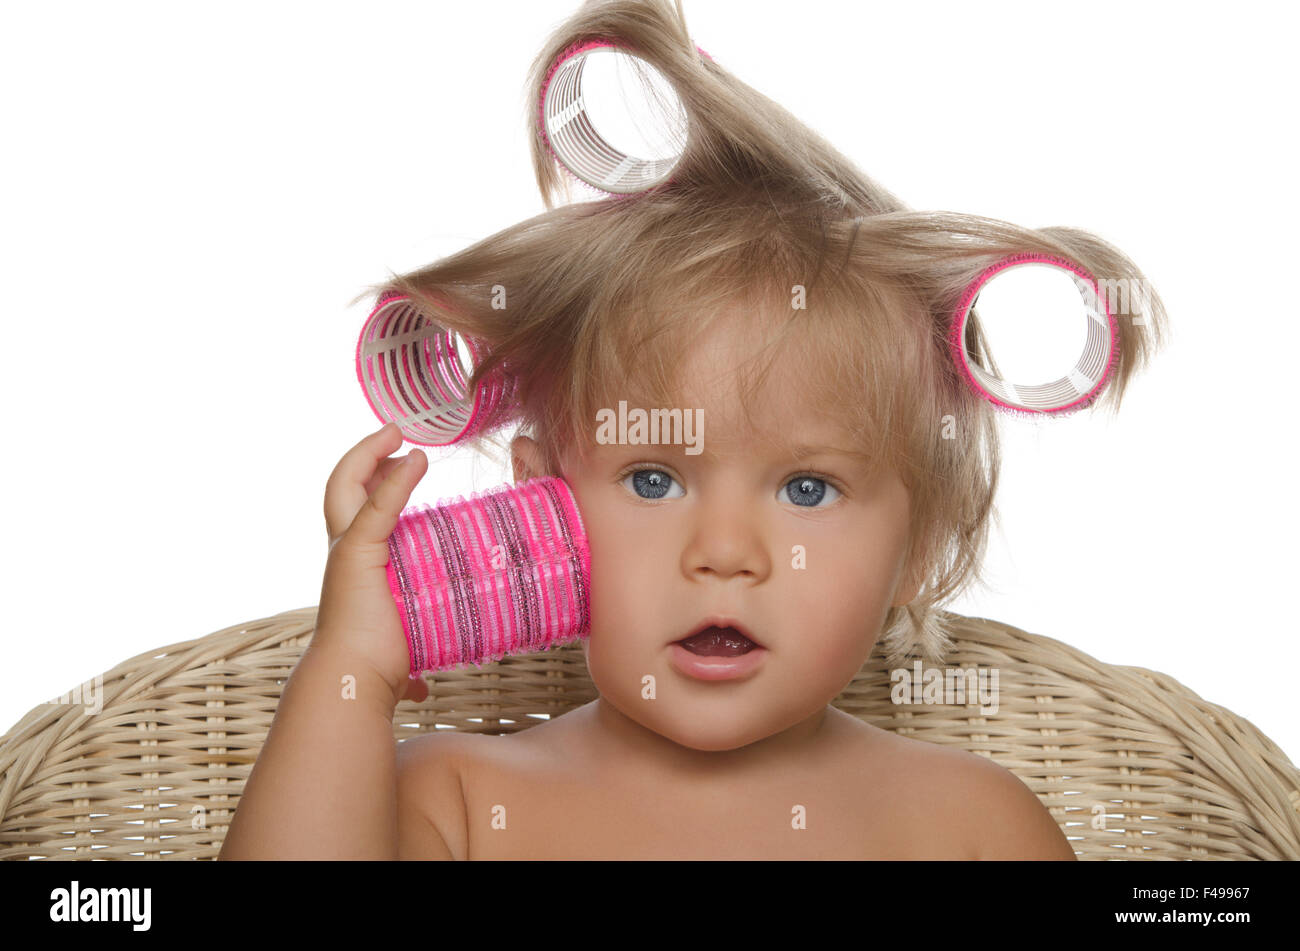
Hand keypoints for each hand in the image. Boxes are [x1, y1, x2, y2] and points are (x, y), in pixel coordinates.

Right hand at [313, 421, 429, 706]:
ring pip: (347, 486)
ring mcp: (346, 550)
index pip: (354, 509)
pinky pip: (377, 508)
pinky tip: (415, 461)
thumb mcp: (399, 651)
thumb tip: (421, 690)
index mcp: (353, 565)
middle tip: (396, 438)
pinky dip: (395, 482)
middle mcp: (342, 552)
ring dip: (372, 456)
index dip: (373, 480)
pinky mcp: (357, 554)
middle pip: (341, 486)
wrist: (354, 680)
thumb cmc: (375, 670)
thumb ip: (410, 665)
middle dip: (365, 457)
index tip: (404, 461)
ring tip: (399, 438)